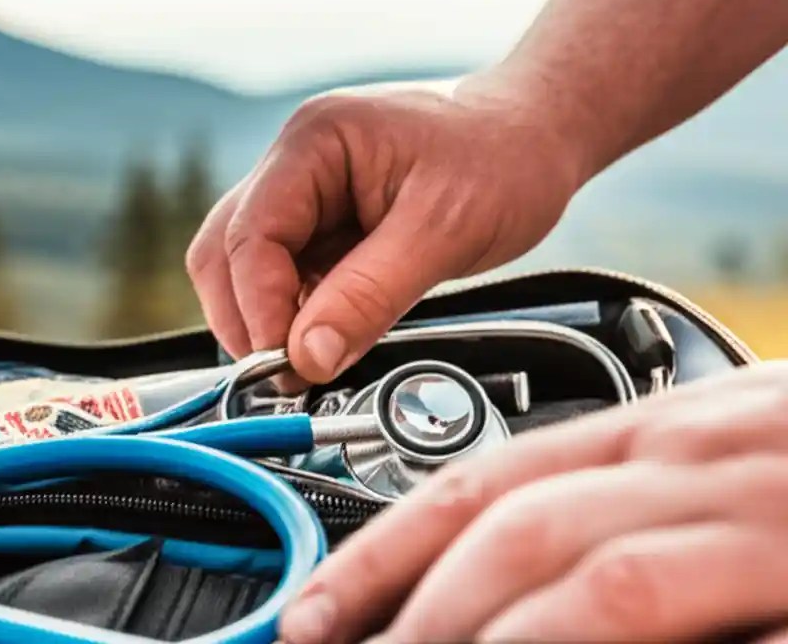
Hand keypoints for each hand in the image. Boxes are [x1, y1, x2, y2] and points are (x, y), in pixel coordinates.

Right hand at [186, 74, 596, 382]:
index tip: (286, 363)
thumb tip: (306, 358)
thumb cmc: (504, 158)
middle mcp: (296, 162)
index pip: (252, 234)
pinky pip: (285, 275)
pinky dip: (295, 314)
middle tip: (286, 372)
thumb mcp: (444, 232)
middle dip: (246, 317)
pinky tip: (327, 336)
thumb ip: (368, 297)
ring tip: (308, 360)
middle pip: (225, 250)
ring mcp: (304, 192)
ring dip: (266, 319)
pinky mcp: (320, 223)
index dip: (259, 307)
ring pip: (244, 267)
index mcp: (316, 141)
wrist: (537, 134)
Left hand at [279, 362, 787, 642]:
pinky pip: (704, 622)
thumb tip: (498, 590)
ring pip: (597, 583)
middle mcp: (704, 462)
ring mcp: (772, 520)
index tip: (314, 611)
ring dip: (487, 636)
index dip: (383, 550)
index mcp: (662, 433)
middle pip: (516, 530)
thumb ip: (613, 514)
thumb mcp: (709, 470)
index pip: (481, 479)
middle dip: (410, 608)